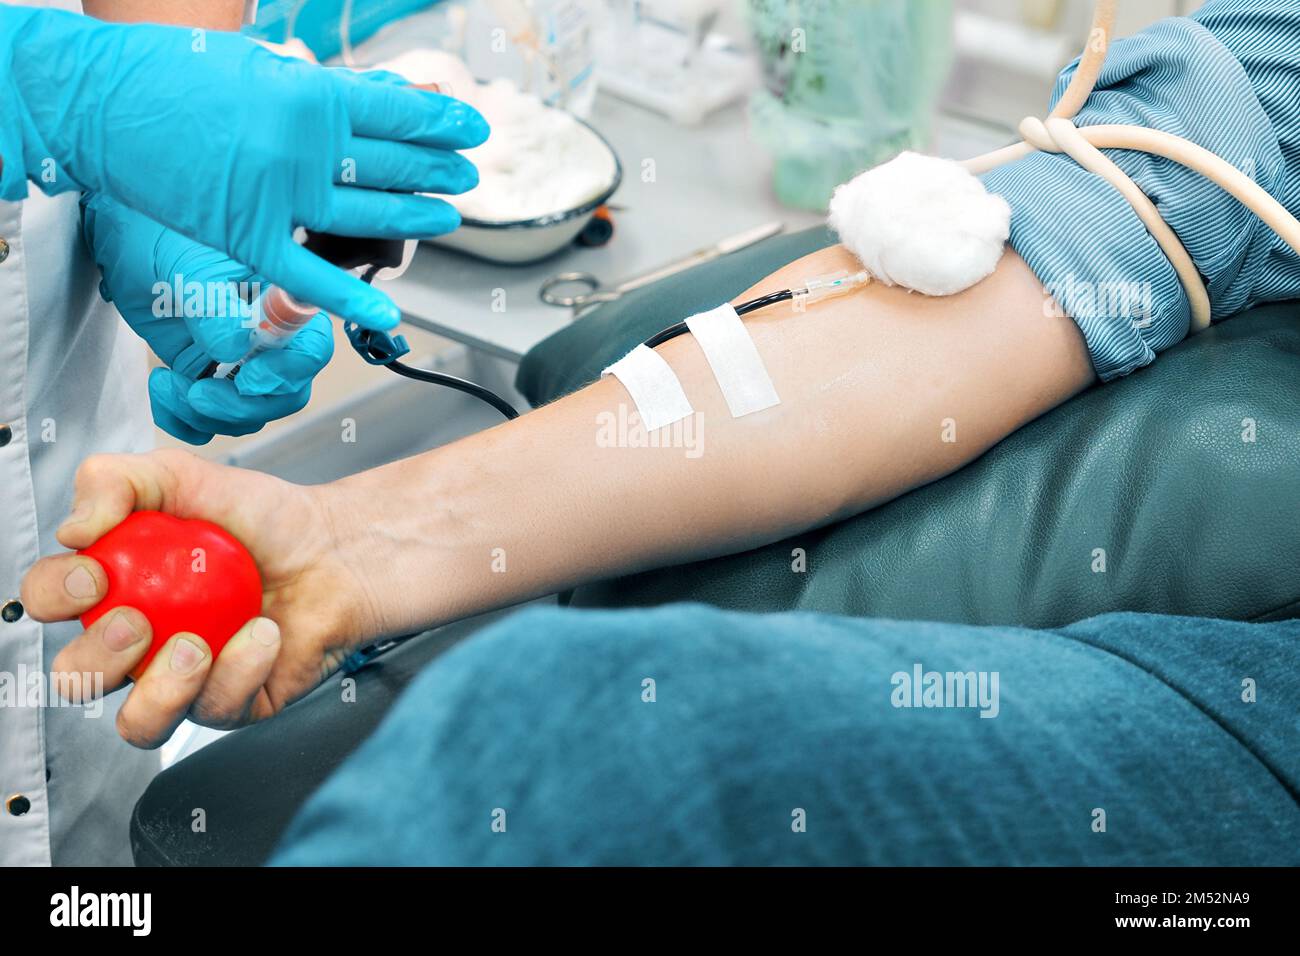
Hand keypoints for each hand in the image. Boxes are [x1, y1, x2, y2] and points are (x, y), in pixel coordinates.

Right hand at [0, 6, 485, 330]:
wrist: (104, 102)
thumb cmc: (177, 74)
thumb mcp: (261, 65)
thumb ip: (316, 89)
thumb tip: (369, 100)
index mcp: (311, 95)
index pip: (399, 113)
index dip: (443, 123)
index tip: (471, 129)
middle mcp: (306, 149)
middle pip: (393, 165)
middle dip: (439, 169)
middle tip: (467, 171)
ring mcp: (280, 199)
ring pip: (367, 218)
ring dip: (415, 218)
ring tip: (448, 213)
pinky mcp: (249, 238)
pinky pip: (309, 278)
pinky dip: (349, 299)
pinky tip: (387, 311)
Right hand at [20, 450, 383, 747]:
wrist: (336, 545)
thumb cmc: (261, 517)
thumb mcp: (183, 475)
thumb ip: (116, 480)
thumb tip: (73, 530)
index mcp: (115, 588)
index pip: (51, 601)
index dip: (53, 595)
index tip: (94, 573)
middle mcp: (141, 642)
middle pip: (77, 678)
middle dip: (96, 657)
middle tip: (140, 621)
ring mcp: (186, 680)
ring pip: (139, 723)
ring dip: (160, 689)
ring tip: (195, 645)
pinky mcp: (236, 703)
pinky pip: (216, 711)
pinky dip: (239, 671)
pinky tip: (263, 633)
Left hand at [82, 193, 333, 443]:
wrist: (120, 239)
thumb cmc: (159, 236)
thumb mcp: (186, 268)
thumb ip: (214, 308)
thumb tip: (235, 347)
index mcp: (281, 303)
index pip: (311, 349)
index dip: (288, 373)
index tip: (247, 378)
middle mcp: (267, 337)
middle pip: (284, 394)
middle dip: (241, 405)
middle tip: (199, 394)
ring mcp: (238, 361)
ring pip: (248, 413)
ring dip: (207, 415)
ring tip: (166, 384)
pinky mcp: (206, 378)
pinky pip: (210, 421)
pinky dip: (185, 422)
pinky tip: (161, 394)